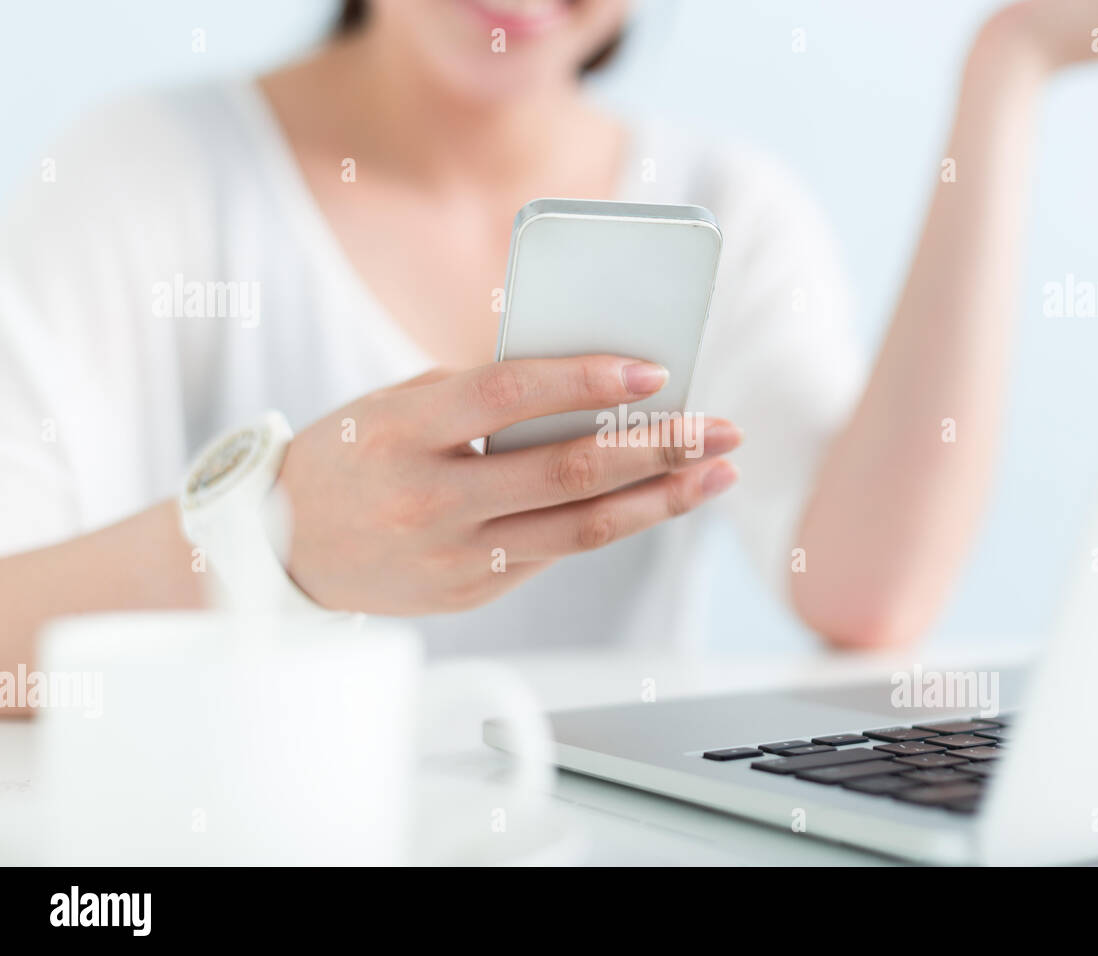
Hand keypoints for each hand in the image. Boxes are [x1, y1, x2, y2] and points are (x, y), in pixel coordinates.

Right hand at [275, 356, 739, 613]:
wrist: (280, 551)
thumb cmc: (352, 456)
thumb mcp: (399, 406)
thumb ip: (481, 395)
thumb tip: (588, 382)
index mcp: (405, 433)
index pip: (508, 396)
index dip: (585, 381)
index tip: (654, 369)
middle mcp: (430, 501)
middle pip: (566, 473)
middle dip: (656, 448)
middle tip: (720, 428)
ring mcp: (452, 559)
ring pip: (579, 532)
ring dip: (660, 501)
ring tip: (715, 474)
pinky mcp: (470, 596)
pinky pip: (554, 554)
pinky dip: (610, 522)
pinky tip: (655, 498)